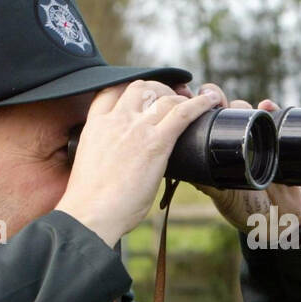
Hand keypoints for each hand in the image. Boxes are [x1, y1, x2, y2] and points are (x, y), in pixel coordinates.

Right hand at [55, 79, 218, 245]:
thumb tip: (121, 158)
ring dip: (180, 98)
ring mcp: (136, 129)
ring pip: (164, 97)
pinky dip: (200, 104)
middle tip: (170, 102)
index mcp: (96, 125)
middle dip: (158, 90)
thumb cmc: (89, 201)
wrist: (90, 214)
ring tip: (192, 105)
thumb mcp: (89, 164)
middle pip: (140, 87)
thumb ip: (106, 151)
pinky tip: (211, 102)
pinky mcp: (156, 143)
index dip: (130, 89)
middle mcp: (115, 120)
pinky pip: (183, 113)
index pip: (111, 90)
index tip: (143, 96)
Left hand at [177, 83, 300, 233]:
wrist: (280, 220)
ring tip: (238, 109)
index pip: (205, 120)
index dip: (196, 106)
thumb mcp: (223, 197)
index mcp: (217, 149)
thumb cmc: (247, 208)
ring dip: (242, 104)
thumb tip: (186, 172)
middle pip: (225, 108)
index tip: (187, 98)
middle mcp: (236, 139)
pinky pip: (277, 118)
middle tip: (214, 102)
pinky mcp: (280, 140)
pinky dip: (272, 108)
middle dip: (217, 98)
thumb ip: (207, 184)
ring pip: (247, 110)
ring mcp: (258, 137)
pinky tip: (266, 106)